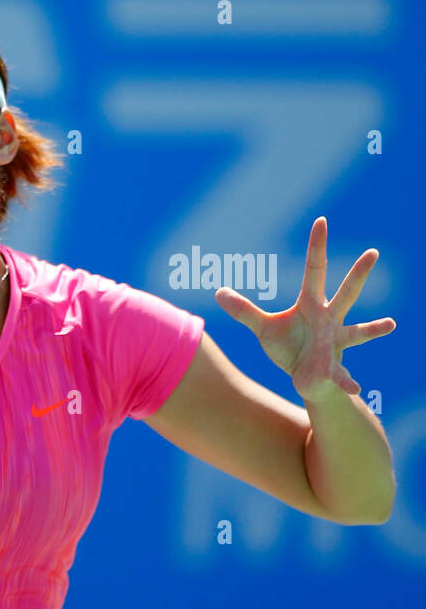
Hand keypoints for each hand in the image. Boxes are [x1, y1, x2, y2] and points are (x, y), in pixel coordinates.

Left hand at [214, 217, 395, 400]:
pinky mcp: (333, 366)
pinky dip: (347, 381)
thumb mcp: (264, 327)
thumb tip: (218, 292)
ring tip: (390, 324)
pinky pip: (342, 375)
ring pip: (357, 331)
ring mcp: (335, 341)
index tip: (321, 220)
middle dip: (358, 274)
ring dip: (373, 328)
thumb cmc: (289, 346)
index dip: (317, 246)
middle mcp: (328, 319)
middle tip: (372, 252)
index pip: (315, 269)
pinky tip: (355, 387)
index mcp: (311, 304)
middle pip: (346, 292)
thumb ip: (244, 310)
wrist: (306, 376)